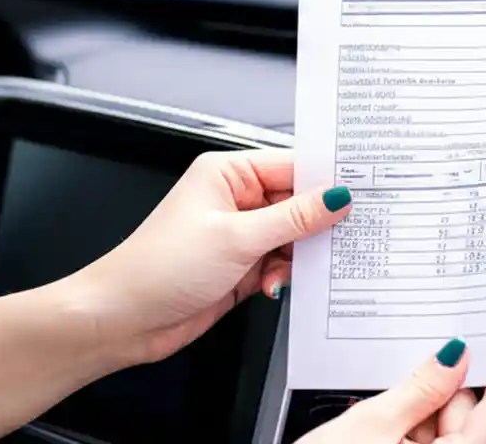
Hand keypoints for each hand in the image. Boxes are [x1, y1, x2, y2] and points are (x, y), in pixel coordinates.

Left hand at [61, 149, 351, 363]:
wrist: (122, 319)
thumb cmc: (158, 267)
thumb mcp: (237, 237)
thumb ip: (294, 218)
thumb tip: (337, 197)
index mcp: (228, 173)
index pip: (292, 165)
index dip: (327, 179)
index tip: (363, 189)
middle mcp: (234, 199)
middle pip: (297, 202)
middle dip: (318, 222)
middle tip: (344, 234)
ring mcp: (238, 234)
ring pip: (293, 236)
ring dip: (299, 255)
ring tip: (296, 268)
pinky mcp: (241, 267)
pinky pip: (281, 264)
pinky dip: (285, 275)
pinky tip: (276, 286)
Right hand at [297, 339, 485, 443]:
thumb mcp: (371, 426)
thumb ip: (420, 388)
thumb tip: (454, 357)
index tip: (475, 340)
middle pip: (472, 419)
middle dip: (443, 391)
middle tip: (408, 370)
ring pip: (449, 434)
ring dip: (422, 414)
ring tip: (382, 411)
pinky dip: (413, 434)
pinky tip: (382, 429)